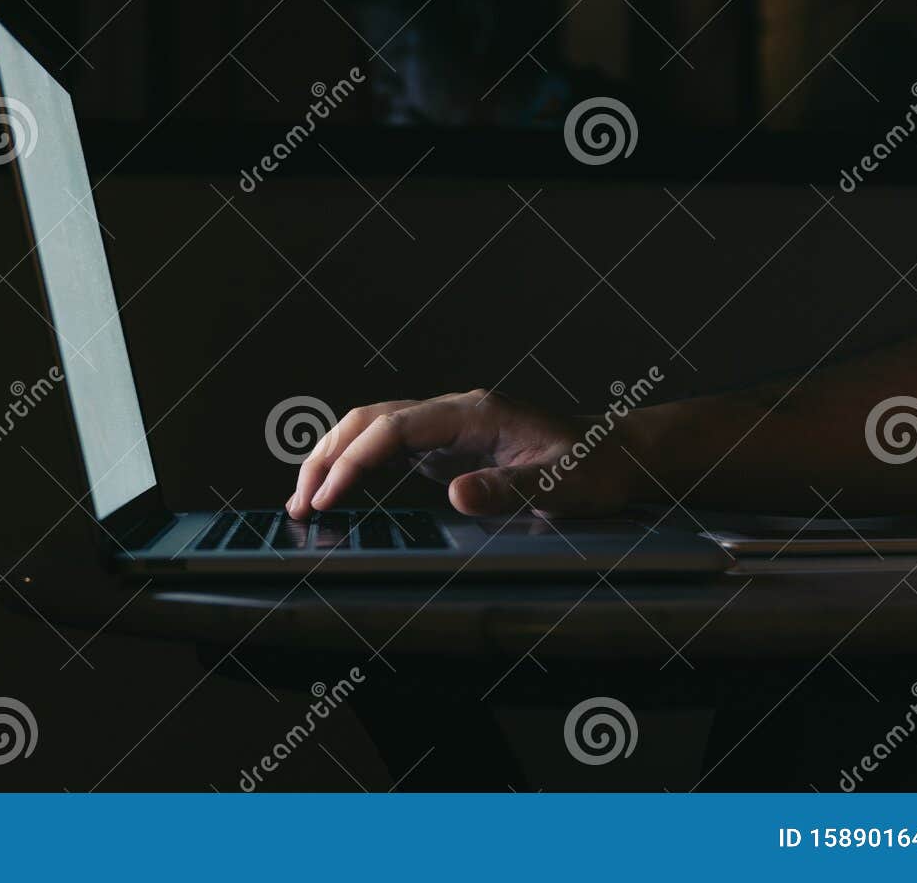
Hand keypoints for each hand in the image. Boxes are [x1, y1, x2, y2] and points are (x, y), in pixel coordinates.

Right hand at [285, 389, 640, 518]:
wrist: (615, 455)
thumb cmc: (593, 467)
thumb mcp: (562, 484)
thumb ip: (510, 489)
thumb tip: (456, 494)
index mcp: (474, 413)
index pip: (394, 428)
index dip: (354, 461)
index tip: (329, 497)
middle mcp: (452, 413)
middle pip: (370, 420)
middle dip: (328, 457)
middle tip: (301, 504)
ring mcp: (446, 428)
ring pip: (372, 428)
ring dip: (333, 457)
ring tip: (304, 500)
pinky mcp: (445, 447)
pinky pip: (386, 447)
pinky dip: (354, 465)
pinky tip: (338, 492)